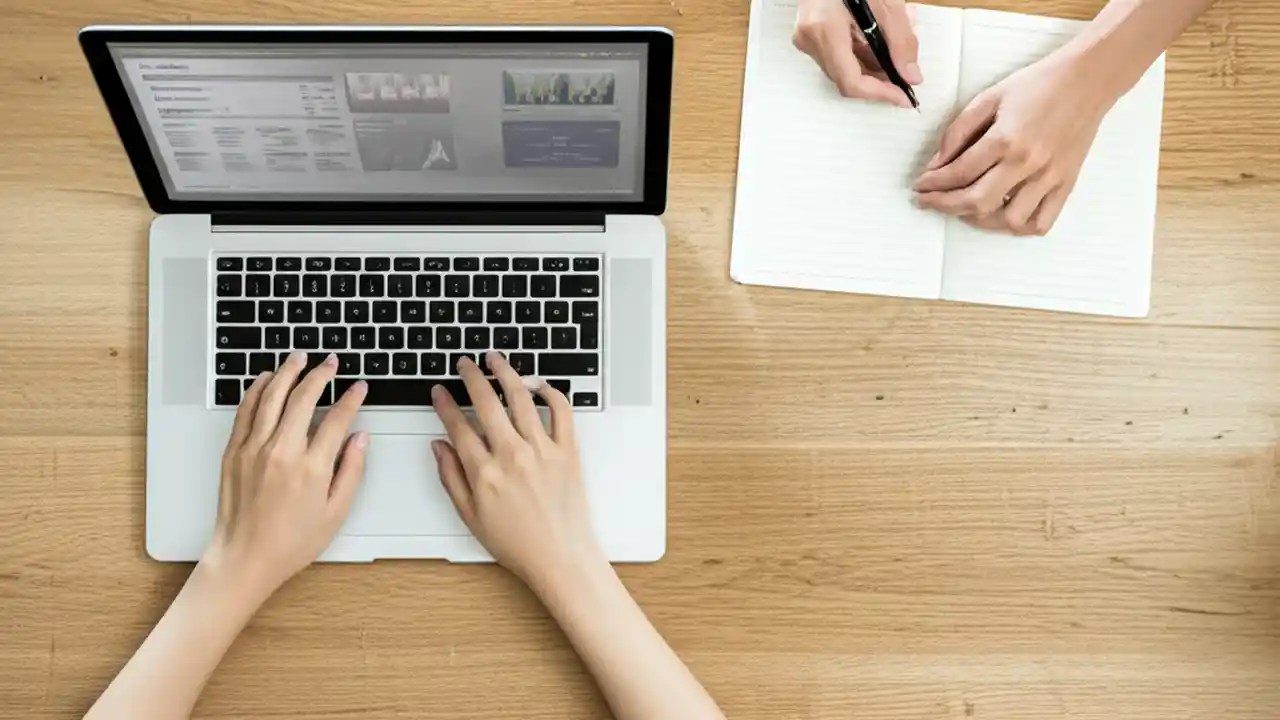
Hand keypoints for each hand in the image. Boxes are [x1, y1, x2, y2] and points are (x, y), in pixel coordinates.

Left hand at [204, 352, 369, 597]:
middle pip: (303, 398)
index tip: (359, 388)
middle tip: (330, 362)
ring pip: (271, 396)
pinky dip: (256, 389)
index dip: (351, 398)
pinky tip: (266, 379)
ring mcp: (253, 449)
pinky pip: (245, 411)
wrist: (244, 558)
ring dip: (287, 372)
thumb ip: (352, 471)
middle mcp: (281, 452)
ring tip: (299, 358)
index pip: (336, 419)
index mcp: (311, 468)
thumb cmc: (290, 543)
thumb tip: (360, 439)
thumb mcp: (336, 512)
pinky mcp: (234, 452)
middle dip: (320, 374)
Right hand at [430, 352, 601, 587]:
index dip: (445, 404)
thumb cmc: (517, 543)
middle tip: (464, 363)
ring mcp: (542, 450)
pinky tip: (538, 385)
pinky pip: (561, 411)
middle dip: (471, 376)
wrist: (560, 557)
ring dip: (506, 372)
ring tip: (495, 359)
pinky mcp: (567, 451)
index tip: (439, 392)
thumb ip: (451, 478)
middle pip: (487, 402)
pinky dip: (550, 392)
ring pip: (521, 397)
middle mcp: (512, 455)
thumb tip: (439, 447)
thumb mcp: (470, 516)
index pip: (458, 426)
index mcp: (484, 473)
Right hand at [793, 0, 920, 106]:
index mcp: (824, 29)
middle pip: (847, 78)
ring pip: (842, 69)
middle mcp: (809, 38)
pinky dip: (860, 55)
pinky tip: (878, 43)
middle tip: (906, 76)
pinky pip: (837, 56)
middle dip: (879, 80)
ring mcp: (806, 37)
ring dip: (871, 68)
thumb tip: (911, 74)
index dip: (880, 94)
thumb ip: (901, 40)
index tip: (903, 97)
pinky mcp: (809, 34)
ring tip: (895, 53)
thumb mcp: (886, 2)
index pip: (851, 81)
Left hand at [914, 50, 1113, 235]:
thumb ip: (959, 131)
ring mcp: (1049, 177)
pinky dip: (1019, 227)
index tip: (920, 186)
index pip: (959, 173)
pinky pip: (1042, 222)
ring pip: (1008, 220)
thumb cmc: (1037, 85)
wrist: (1087, 79)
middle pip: (977, 201)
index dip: (933, 184)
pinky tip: (1003, 215)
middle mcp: (1027, 163)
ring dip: (979, 220)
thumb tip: (937, 163)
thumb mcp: (990, 97)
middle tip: (928, 202)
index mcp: (1006, 138)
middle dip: (944, 206)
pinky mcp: (1066, 184)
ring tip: (964, 209)